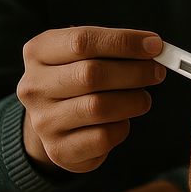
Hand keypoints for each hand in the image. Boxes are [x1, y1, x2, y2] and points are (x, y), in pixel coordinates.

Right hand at [17, 26, 165, 172]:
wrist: (55, 120)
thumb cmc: (80, 76)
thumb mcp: (89, 53)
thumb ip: (116, 47)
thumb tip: (154, 46)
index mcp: (38, 52)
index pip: (82, 41)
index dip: (124, 42)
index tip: (155, 45)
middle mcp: (34, 86)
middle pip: (91, 74)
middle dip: (135, 72)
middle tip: (157, 73)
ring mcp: (43, 121)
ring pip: (99, 107)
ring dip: (133, 100)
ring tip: (143, 98)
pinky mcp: (59, 150)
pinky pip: (102, 136)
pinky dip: (122, 127)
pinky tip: (122, 121)